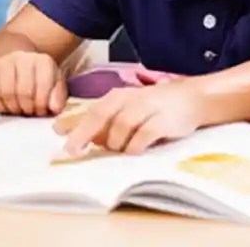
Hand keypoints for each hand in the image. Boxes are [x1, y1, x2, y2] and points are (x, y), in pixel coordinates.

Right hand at [0, 51, 66, 115]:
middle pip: (24, 92)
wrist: (11, 57)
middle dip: (28, 108)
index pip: (43, 86)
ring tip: (18, 110)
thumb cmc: (36, 75)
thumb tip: (54, 109)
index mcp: (42, 61)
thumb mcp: (53, 81)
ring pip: (7, 93)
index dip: (42, 104)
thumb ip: (58, 95)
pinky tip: (6, 106)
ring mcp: (4, 64)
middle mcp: (22, 59)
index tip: (41, 111)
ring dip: (13, 108)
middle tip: (29, 113)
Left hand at [56, 81, 203, 155]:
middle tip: (73, 151)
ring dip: (114, 144)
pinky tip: (133, 151)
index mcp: (117, 98)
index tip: (57, 136)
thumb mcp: (127, 108)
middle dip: (83, 135)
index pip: (91, 112)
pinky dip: (134, 147)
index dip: (73, 125)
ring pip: (120, 129)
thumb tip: (74, 135)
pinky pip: (142, 137)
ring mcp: (146, 110)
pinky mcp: (162, 122)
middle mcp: (129, 101)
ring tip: (118, 150)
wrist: (192, 98)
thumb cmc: (154, 106)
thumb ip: (104, 122)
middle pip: (100, 117)